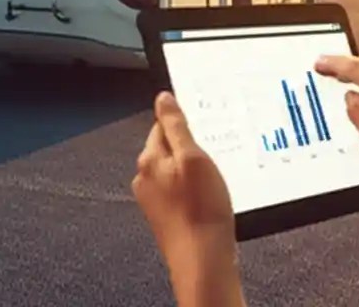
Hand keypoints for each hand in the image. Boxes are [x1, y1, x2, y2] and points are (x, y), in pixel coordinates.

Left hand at [132, 92, 245, 305]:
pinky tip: (209, 199)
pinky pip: (179, 192)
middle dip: (189, 148)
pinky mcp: (166, 217)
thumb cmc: (200, 210)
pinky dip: (194, 191)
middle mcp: (145, 178)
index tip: (204, 127)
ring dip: (193, 171)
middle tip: (213, 156)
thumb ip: (176, 125)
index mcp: (149, 159)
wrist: (202, 260)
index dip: (184, 123)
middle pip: (167, 148)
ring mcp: (153, 200)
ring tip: (213, 181)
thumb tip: (163, 98)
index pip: (162, 125)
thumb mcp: (193, 157)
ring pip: (175, 171)